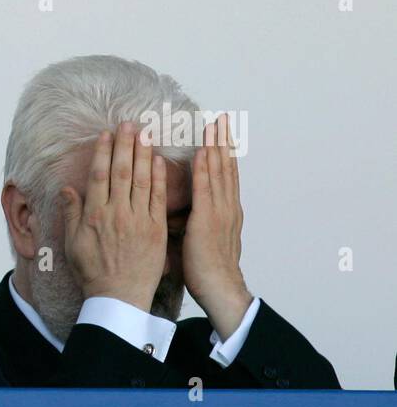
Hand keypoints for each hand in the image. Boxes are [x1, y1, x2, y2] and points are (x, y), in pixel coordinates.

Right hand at [60, 121, 167, 312]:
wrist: (118, 296)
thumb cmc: (93, 272)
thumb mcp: (73, 244)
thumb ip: (71, 214)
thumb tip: (67, 189)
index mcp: (94, 215)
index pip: (99, 176)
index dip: (103, 152)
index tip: (107, 134)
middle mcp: (116, 213)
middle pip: (121, 172)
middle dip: (125, 145)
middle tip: (129, 124)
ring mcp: (138, 220)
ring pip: (141, 180)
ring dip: (143, 154)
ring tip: (145, 134)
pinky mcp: (156, 229)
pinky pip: (158, 198)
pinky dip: (159, 178)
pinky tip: (160, 161)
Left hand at [182, 112, 251, 339]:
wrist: (220, 288)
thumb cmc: (206, 269)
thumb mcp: (200, 239)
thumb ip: (193, 221)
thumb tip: (178, 213)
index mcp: (225, 211)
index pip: (224, 176)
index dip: (222, 153)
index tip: (218, 133)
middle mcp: (227, 207)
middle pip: (225, 167)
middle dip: (223, 141)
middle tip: (221, 118)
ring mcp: (221, 212)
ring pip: (219, 172)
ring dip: (216, 146)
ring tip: (214, 125)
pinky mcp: (209, 220)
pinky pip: (206, 189)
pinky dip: (205, 169)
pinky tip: (202, 152)